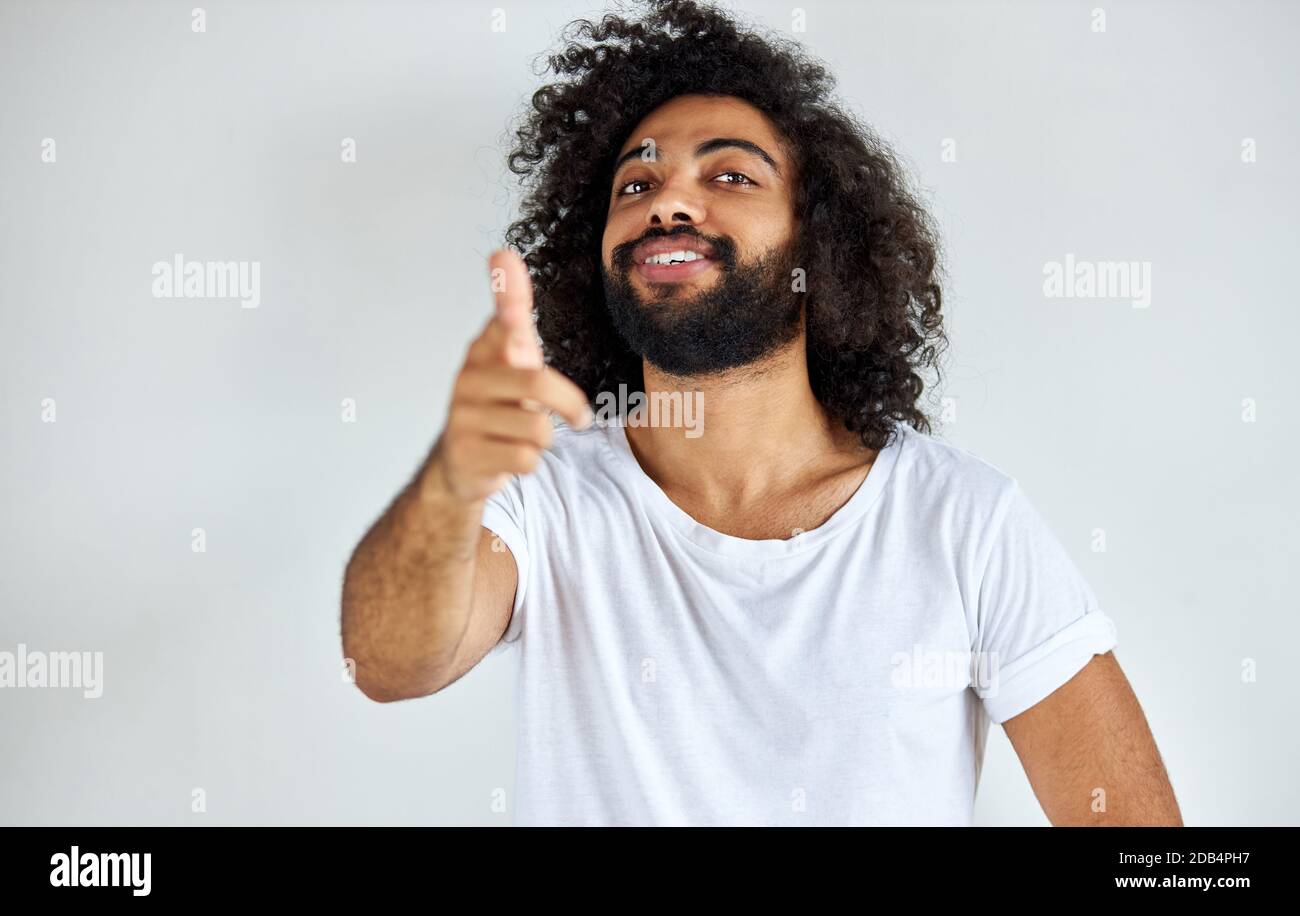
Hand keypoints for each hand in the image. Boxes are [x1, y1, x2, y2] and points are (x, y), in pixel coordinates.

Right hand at [433, 248, 592, 501]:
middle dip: (570, 406)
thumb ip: (512, 313)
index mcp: (485, 350)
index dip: (509, 299)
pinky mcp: (467, 452)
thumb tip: (503, 254)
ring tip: (527, 436)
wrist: (461, 464)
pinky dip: (530, 461)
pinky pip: (527, 458)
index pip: (502, 318)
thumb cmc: (499, 402)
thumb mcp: (510, 357)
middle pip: (538, 384)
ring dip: (545, 438)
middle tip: (581, 418)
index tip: (506, 266)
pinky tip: (511, 456)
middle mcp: (469, 378)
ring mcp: (463, 416)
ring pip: (537, 428)